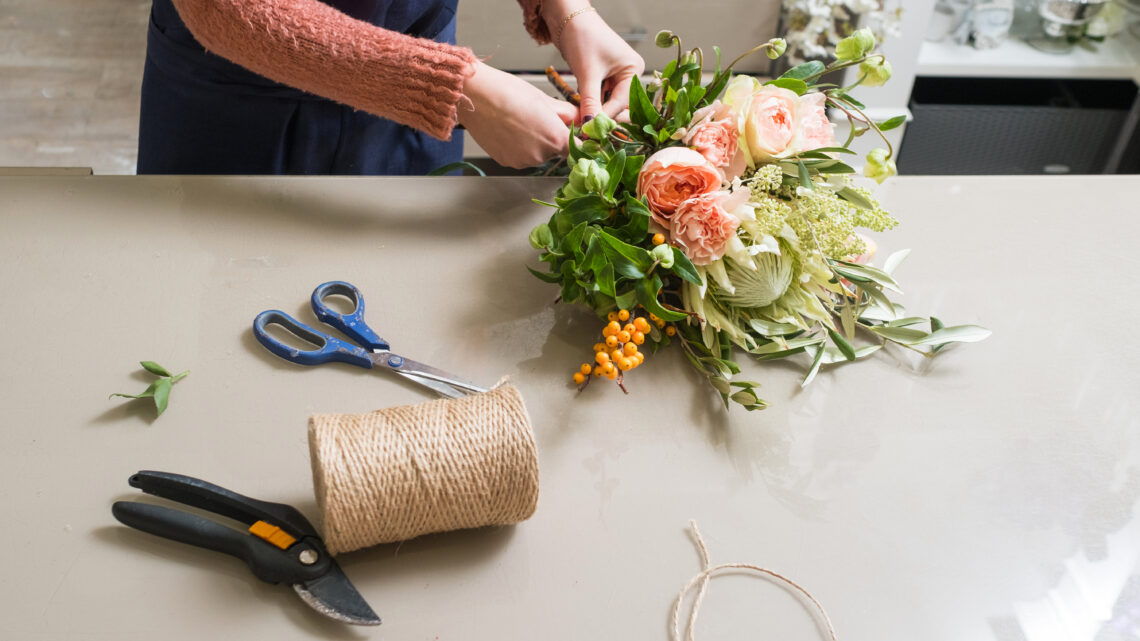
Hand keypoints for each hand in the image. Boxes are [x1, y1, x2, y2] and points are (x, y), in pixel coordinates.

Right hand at [458, 61, 576, 168]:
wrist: (475, 96)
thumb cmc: (507, 92)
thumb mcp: (545, 99)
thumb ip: (567, 115)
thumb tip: (581, 120)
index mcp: (555, 138)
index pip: (577, 148)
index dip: (577, 140)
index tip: (575, 134)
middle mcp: (540, 155)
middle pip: (557, 151)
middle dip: (553, 137)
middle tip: (539, 118)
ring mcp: (522, 161)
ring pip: (538, 154)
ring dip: (536, 143)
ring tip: (521, 122)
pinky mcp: (507, 162)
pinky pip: (521, 156)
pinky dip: (520, 146)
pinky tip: (510, 129)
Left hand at [544, 3, 643, 122]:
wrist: (566, 18)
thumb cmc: (582, 36)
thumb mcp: (587, 73)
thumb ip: (590, 101)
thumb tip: (590, 126)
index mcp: (633, 69)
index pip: (622, 102)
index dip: (606, 117)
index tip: (591, 131)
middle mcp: (628, 74)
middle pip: (618, 105)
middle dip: (603, 117)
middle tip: (588, 131)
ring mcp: (615, 76)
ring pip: (607, 103)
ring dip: (595, 112)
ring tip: (582, 124)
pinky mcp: (602, 77)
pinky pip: (599, 98)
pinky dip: (590, 105)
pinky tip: (581, 112)